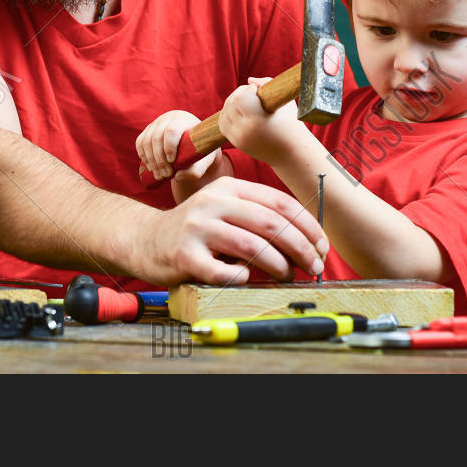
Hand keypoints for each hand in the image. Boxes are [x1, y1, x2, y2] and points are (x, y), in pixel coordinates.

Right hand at [129, 177, 329, 284]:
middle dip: (301, 248)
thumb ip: (256, 218)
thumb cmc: (195, 230)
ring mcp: (196, 228)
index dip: (308, 225)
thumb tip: (306, 241)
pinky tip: (245, 279)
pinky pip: (223, 271)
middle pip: (271, 224)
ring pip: (252, 247)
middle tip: (314, 265)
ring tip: (287, 275)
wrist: (143, 240)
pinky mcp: (183, 256)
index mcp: (228, 187)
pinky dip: (241, 277)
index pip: (279, 202)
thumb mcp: (224, 210)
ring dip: (278, 266)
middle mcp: (213, 203)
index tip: (322, 245)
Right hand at [136, 110, 217, 182]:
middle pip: (157, 138)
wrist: (192, 138)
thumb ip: (196, 170)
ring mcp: (155, 124)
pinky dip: (143, 155)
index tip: (172, 162)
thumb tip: (177, 176)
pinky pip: (140, 142)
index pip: (171, 130)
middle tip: (166, 175)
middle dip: (159, 159)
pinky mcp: (148, 131)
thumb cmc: (199, 148)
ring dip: (150, 160)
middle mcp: (167, 119)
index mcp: (182, 120)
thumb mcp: (203, 158)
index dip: (169, 146)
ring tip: (159, 175)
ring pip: (146, 141)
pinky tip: (150, 167)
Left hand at [216, 76, 304, 163]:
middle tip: (253, 95)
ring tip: (248, 104)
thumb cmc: (290, 123)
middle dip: (240, 94)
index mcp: (257, 120)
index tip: (258, 92)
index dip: (247, 90)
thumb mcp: (283, 102)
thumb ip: (267, 85)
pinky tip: (241, 112)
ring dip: (233, 104)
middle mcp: (244, 131)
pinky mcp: (235, 143)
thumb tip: (249, 80)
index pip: (239, 97)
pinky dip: (228, 114)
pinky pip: (223, 123)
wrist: (290, 152)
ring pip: (224, 112)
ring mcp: (238, 138)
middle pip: (230, 102)